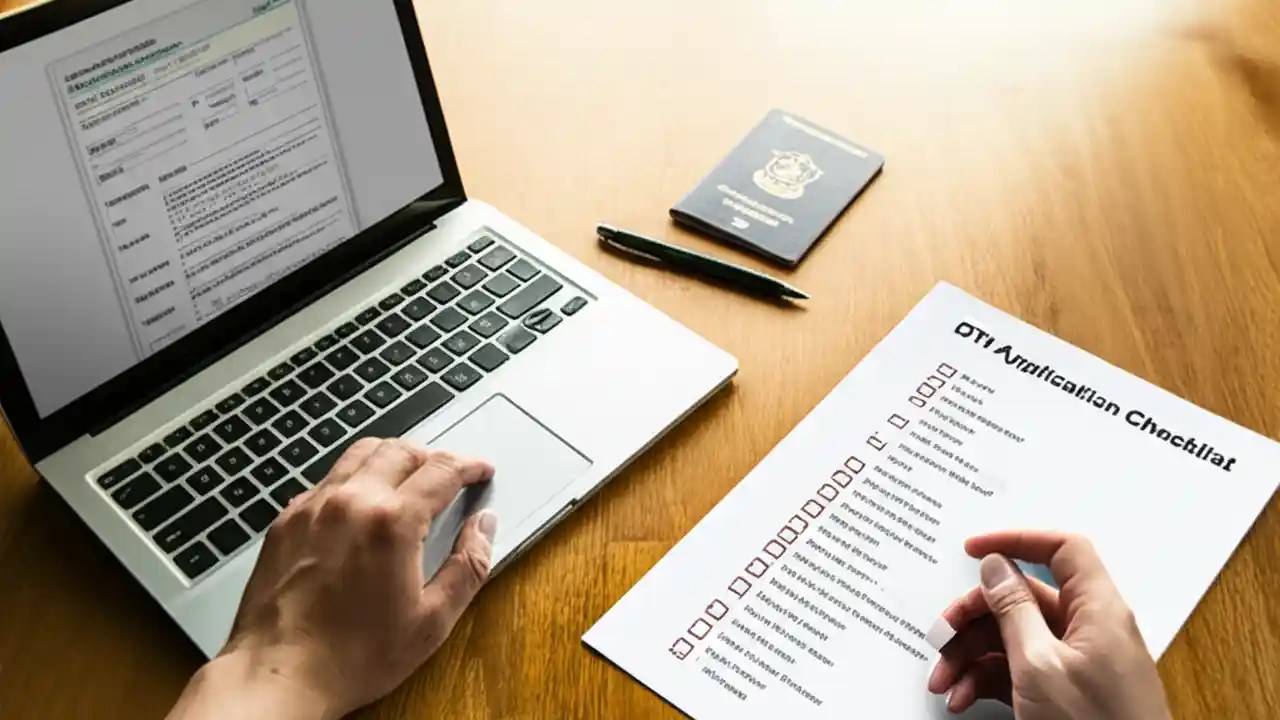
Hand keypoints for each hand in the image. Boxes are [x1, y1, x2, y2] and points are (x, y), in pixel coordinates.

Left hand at [168, 438, 496, 719]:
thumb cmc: (353, 657)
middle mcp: (350, 501)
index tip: (480, 470)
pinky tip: (361, 504)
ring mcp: (312, 506)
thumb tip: (483, 526)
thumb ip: (468, 566)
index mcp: (392, 522)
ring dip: (392, 457)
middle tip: (449, 474)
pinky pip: (327, 479)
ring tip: (407, 478)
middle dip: (432, 456)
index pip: (442, 470)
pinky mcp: (286, 520)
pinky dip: (354, 478)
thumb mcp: (433, 621)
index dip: (469, 465)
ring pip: (360, 454)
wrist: (279, 674)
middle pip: (400, 450)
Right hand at [927, 530, 1170, 718]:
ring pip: (1013, 637)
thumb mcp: (1040, 666)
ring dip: (972, 656)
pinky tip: (962, 697)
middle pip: (1023, 598)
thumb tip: (996, 566)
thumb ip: (1014, 609)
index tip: (972, 549)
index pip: (1062, 549)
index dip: (1016, 539)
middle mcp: (1090, 629)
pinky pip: (1018, 670)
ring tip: (944, 682)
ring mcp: (1078, 663)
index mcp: (1097, 610)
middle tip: (941, 636)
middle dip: (974, 617)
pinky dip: (986, 680)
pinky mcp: (1065, 692)